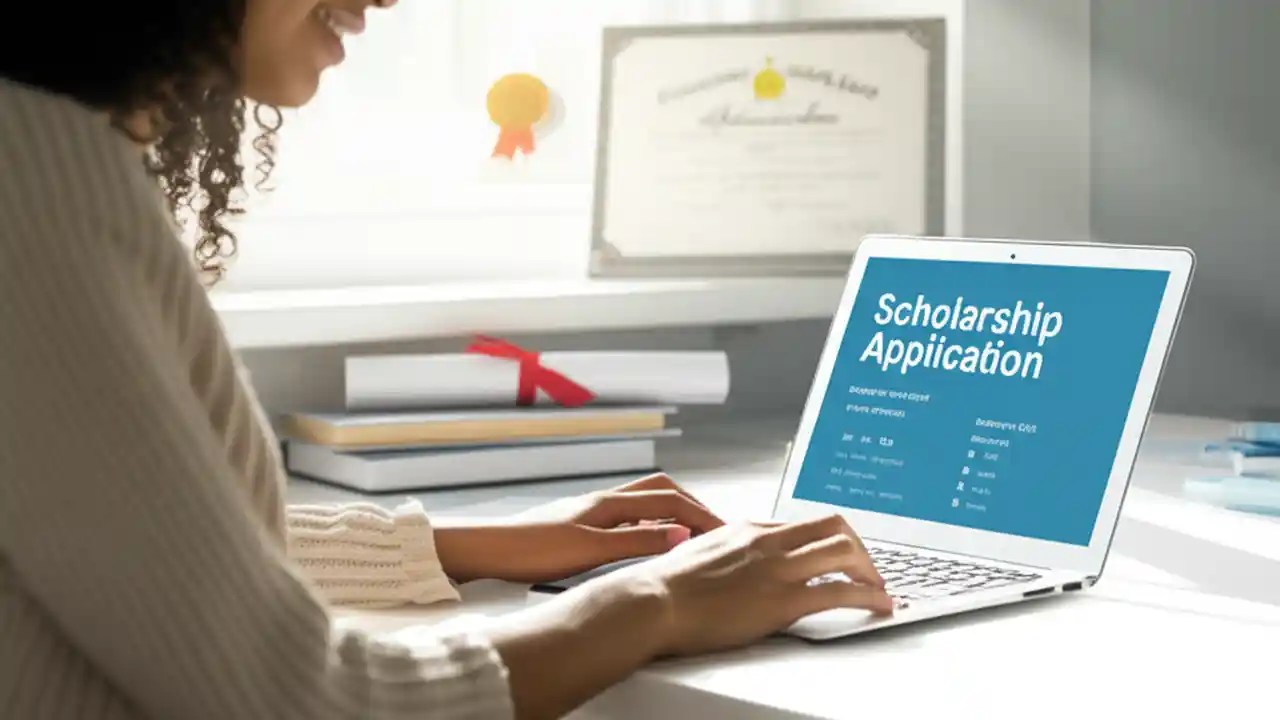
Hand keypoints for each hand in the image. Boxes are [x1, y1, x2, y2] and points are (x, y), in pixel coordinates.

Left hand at [433, 473, 723, 583]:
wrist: (487, 550)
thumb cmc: (532, 550)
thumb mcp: (590, 550)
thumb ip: (638, 542)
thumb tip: (683, 535)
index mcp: (611, 504)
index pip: (672, 502)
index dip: (704, 516)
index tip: (729, 534)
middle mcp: (604, 501)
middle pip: (662, 491)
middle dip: (693, 506)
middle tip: (716, 530)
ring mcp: (592, 512)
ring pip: (645, 503)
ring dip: (672, 514)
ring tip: (691, 537)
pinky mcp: (580, 526)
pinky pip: (629, 518)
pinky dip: (651, 526)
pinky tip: (649, 546)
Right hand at [612, 513, 891, 657]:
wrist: (653, 602)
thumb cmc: (665, 587)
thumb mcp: (699, 555)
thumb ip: (725, 554)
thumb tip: (730, 566)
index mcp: (747, 529)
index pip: (801, 525)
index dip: (827, 540)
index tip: (837, 556)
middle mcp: (767, 541)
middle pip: (832, 526)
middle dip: (858, 547)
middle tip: (866, 569)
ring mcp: (777, 567)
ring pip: (844, 551)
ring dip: (869, 570)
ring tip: (878, 590)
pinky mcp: (783, 599)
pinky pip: (840, 592)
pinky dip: (868, 598)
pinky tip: (879, 607)